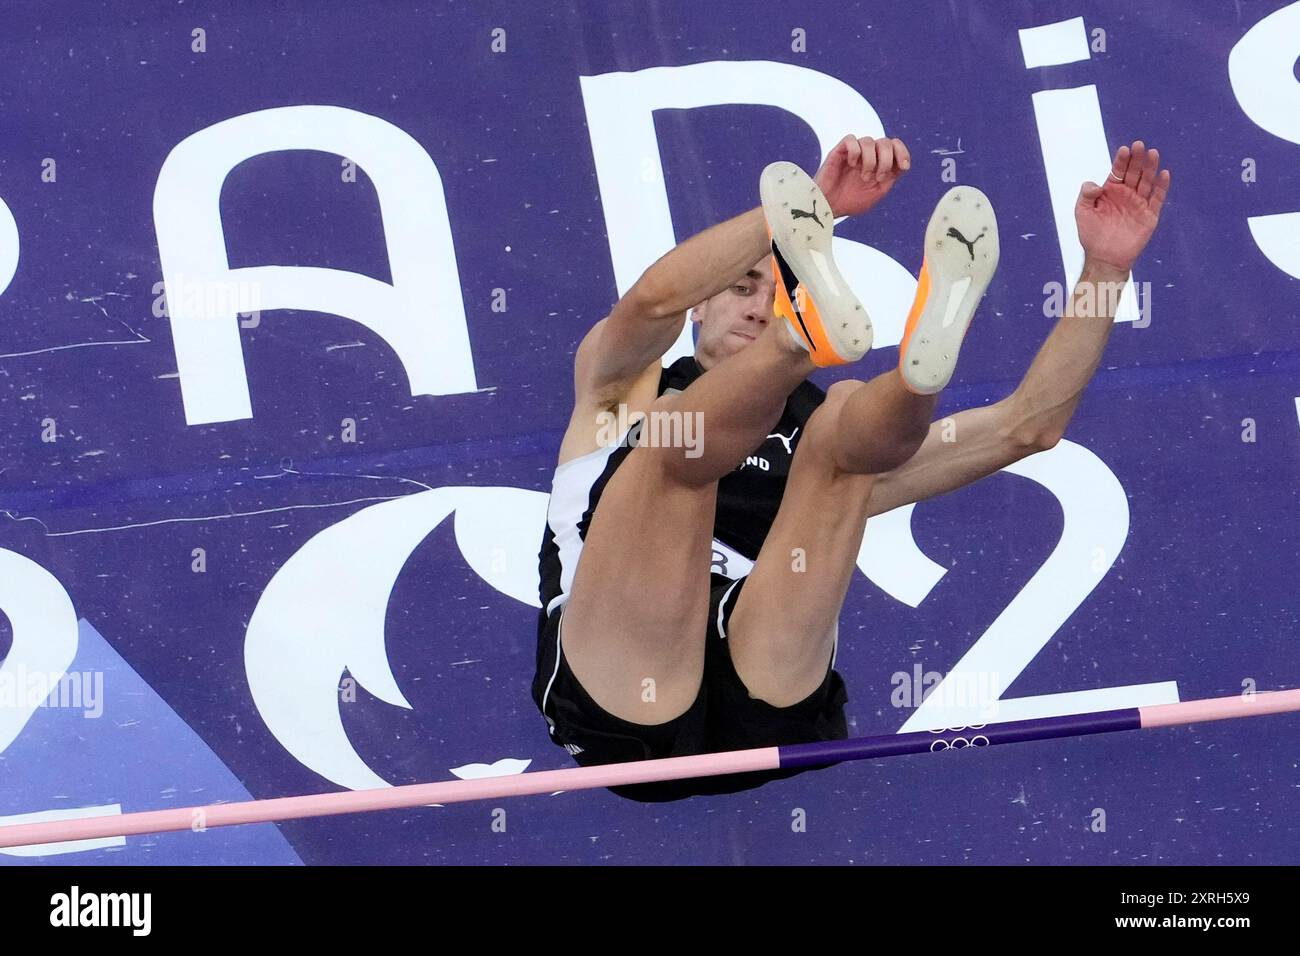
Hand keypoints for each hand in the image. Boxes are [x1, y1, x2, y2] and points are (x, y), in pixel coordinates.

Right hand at [814, 134, 910, 217]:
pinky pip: (851, 139)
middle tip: (878, 177)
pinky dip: (855, 152)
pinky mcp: (839, 151)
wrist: (828, 207)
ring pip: (869, 141)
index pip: (896, 147)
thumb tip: (899, 165)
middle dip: (886, 160)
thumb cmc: (850, 202)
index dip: (903, 152)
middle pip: (886, 142)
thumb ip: (889, 179)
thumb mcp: (876, 194)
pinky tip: (850, 164)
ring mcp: (854, 152)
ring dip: (870, 160)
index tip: (904, 166)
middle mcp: (868, 156)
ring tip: (863, 176)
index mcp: (879, 164)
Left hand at [1075, 141, 1170, 275]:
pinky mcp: (1150, 215)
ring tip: (1152, 153)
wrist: (1104, 257)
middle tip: (1139, 145)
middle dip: (1137, 159)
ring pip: (1147, 182)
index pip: (1118, 171)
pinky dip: (1162, 186)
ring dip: (1150, 168)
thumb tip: (1095, 184)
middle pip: (1134, 173)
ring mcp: (1139, 204)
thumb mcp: (1083, 212)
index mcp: (1111, 191)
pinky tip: (1164, 174)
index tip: (1124, 150)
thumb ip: (1086, 195)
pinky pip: (1158, 199)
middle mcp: (1127, 194)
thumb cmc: (1092, 234)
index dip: (1122, 161)